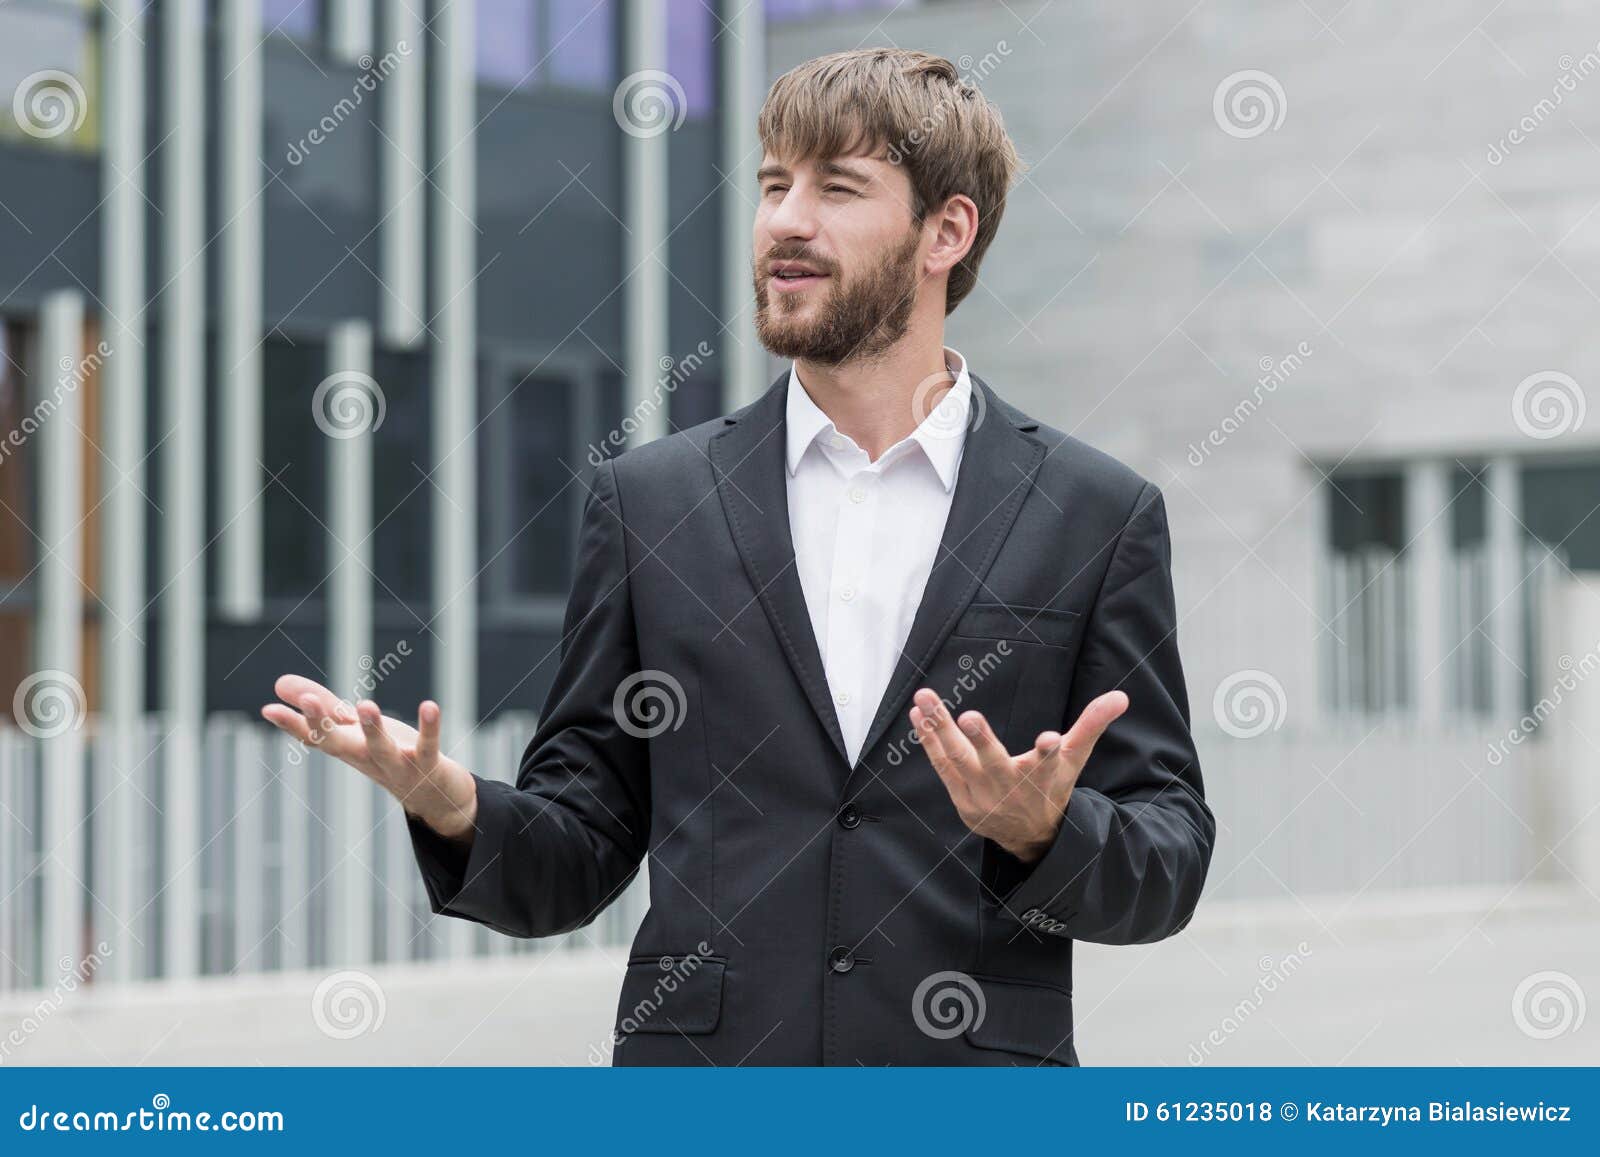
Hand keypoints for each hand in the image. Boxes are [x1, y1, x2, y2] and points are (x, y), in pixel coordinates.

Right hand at [260, 674, 477, 840]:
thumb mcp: (355, 729)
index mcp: (347, 748)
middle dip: (322, 723)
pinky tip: (430, 706)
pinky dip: (429, 728)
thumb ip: (323, 705)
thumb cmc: (389, 755)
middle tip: (309, 699)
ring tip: (365, 703)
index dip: (292, 724)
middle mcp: (366, 759)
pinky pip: (428, 747)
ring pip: (382, 749)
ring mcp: (397, 766)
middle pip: (338, 744)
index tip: (268, 709)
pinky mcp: (428, 767)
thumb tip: (279, 683)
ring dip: (373, 728)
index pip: (314, 737)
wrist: (433, 798)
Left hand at [909, 686, 1128, 863]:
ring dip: (939, 729)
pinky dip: (929, 742)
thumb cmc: (1052, 787)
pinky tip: (918, 716)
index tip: (1049, 738)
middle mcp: (1011, 787)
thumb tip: (1121, 696)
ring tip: (924, 700)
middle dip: (981, 740)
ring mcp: (982, 795)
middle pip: (994, 763)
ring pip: (958, 760)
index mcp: (1042, 777)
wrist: (1028, 835)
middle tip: (968, 716)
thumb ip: (1092, 724)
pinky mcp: (961, 798)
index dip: (1048, 751)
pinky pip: (942, 767)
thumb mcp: (1074, 757)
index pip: (1049, 763)